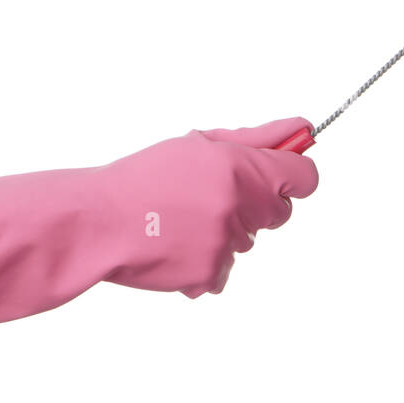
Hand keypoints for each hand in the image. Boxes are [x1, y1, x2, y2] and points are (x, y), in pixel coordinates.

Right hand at [99, 118, 319, 296]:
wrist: (98, 221)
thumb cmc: (145, 178)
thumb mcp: (199, 145)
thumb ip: (256, 138)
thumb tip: (302, 127)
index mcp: (238, 167)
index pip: (304, 177)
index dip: (294, 176)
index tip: (284, 177)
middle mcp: (237, 205)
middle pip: (280, 212)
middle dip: (256, 204)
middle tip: (213, 197)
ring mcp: (225, 243)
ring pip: (248, 241)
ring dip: (225, 233)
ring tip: (181, 221)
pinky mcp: (210, 274)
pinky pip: (225, 270)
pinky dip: (204, 262)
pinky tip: (174, 246)